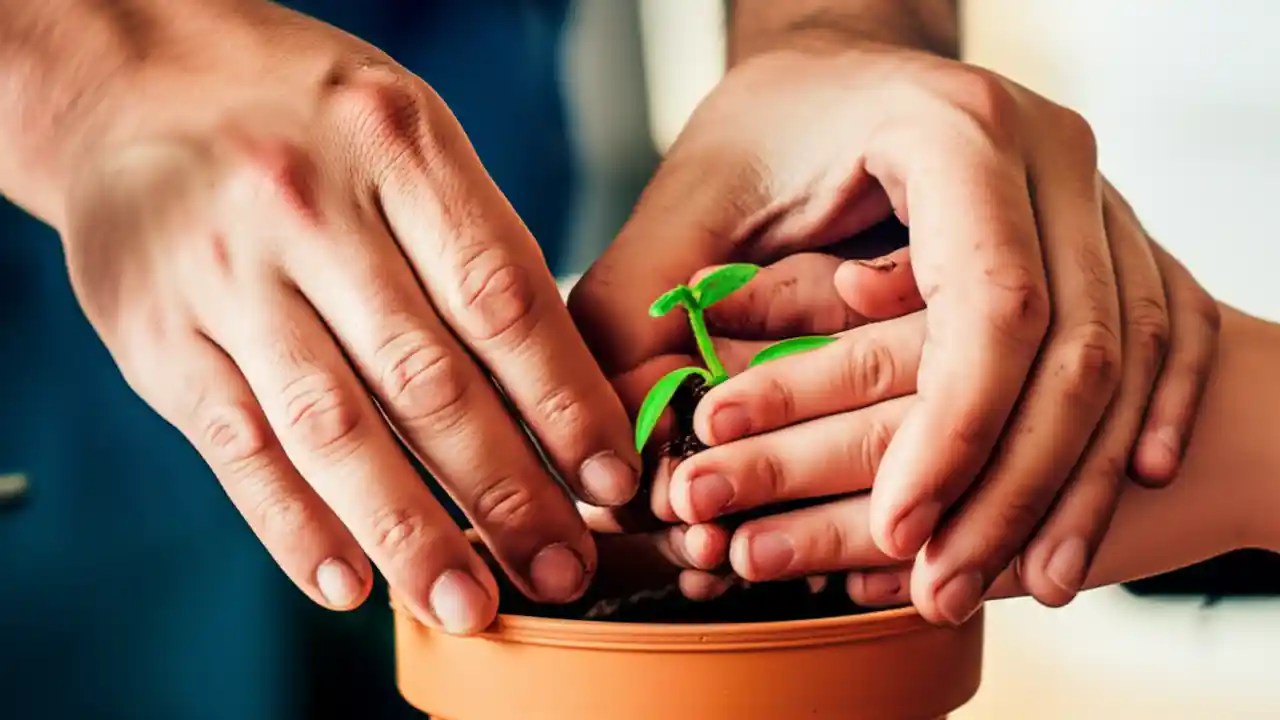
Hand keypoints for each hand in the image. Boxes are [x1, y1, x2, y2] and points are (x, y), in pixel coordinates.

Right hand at [57, 5, 638, 632]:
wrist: (140, 89)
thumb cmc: (309, 121)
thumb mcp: (408, 137)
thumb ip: (476, 249)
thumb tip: (560, 395)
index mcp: (396, 148)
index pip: (502, 298)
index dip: (565, 401)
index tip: (611, 480)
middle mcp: (307, 208)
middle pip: (426, 378)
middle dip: (505, 491)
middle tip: (560, 567)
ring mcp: (226, 275)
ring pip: (333, 427)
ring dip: (409, 531)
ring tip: (468, 604)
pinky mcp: (158, 336)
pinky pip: (238, 446)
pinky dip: (294, 525)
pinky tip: (349, 582)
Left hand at [570, 45, 1218, 623]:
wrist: (845, 59)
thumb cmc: (768, 126)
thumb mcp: (689, 202)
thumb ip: (643, 314)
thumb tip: (622, 461)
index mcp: (955, 133)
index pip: (989, 302)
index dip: (950, 431)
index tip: (898, 529)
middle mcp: (1049, 156)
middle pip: (1077, 349)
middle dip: (1014, 486)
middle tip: (946, 587)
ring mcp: (1097, 190)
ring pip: (1126, 359)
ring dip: (1072, 482)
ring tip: (1023, 581)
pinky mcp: (1112, 230)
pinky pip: (1157, 343)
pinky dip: (1127, 430)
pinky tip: (1105, 501)